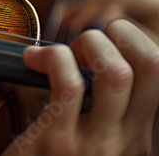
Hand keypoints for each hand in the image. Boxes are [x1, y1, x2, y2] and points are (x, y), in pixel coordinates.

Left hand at [3, 20, 158, 155]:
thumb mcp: (94, 138)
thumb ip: (105, 106)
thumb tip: (96, 52)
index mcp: (138, 136)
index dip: (139, 42)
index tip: (109, 40)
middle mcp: (126, 142)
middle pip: (151, 66)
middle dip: (121, 35)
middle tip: (87, 43)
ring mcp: (95, 144)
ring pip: (115, 72)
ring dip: (87, 44)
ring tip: (63, 52)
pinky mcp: (57, 142)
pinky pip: (67, 85)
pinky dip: (51, 58)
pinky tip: (33, 60)